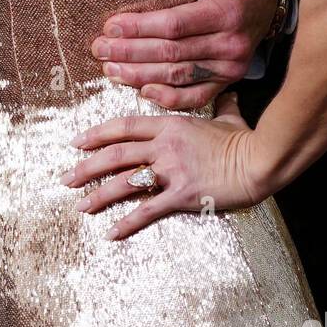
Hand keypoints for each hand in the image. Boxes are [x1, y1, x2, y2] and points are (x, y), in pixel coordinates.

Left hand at [62, 92, 268, 238]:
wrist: (259, 160)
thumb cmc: (244, 139)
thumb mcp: (227, 115)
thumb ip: (220, 104)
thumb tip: (226, 93)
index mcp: (169, 125)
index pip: (123, 127)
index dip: (97, 134)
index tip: (77, 141)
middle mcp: (164, 145)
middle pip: (115, 154)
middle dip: (87, 166)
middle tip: (67, 178)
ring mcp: (171, 170)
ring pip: (125, 182)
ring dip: (99, 195)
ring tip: (81, 205)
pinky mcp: (182, 195)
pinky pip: (148, 211)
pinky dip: (127, 224)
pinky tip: (111, 233)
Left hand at [89, 0, 278, 108]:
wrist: (271, 1)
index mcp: (226, 13)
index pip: (175, 24)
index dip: (141, 27)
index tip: (111, 25)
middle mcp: (230, 45)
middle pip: (171, 53)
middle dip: (131, 52)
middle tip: (100, 49)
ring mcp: (230, 68)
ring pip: (178, 76)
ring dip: (140, 75)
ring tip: (110, 69)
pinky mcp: (228, 80)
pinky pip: (197, 97)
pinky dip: (170, 98)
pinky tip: (143, 92)